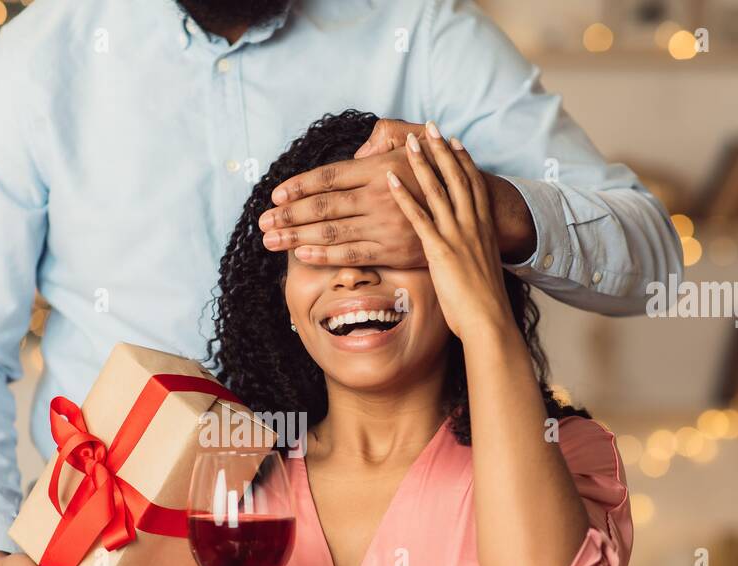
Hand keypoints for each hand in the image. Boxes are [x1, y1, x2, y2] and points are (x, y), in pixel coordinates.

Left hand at [259, 120, 427, 268]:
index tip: (275, 195)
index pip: (329, 177)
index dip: (299, 186)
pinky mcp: (393, 250)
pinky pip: (351, 254)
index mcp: (379, 168)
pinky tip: (300, 253)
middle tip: (263, 223)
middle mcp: (379, 195)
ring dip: (296, 236)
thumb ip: (380, 139)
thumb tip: (355, 151)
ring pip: (331, 232)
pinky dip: (323, 254)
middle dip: (288, 215)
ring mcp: (385, 225)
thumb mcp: (411, 141)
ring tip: (271, 240)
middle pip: (323, 206)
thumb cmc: (434, 171)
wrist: (474, 209)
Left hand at [384, 122, 516, 337]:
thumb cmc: (481, 303)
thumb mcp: (478, 269)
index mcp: (482, 228)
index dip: (463, 160)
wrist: (489, 321)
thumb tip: (455, 249)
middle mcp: (472, 225)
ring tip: (409, 142)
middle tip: (431, 126)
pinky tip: (390, 180)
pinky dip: (404, 196)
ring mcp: (457, 236)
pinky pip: (419, 217)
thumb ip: (467, 252)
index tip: (454, 140)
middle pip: (456, 178)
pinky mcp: (440, 250)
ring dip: (421, 163)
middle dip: (442, 151)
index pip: (474, 185)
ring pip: (438, 190)